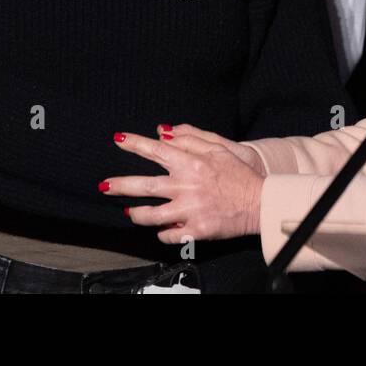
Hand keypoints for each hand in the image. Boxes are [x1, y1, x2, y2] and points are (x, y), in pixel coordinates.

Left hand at [101, 128, 264, 243]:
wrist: (260, 202)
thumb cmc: (239, 173)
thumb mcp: (218, 147)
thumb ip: (190, 137)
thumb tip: (164, 131)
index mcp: (190, 163)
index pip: (156, 150)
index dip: (135, 144)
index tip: (119, 139)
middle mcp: (185, 186)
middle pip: (144, 185)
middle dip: (120, 184)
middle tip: (104, 185)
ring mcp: (189, 210)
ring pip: (151, 215)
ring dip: (136, 214)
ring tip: (130, 212)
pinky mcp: (195, 230)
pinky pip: (170, 234)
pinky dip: (163, 232)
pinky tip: (161, 229)